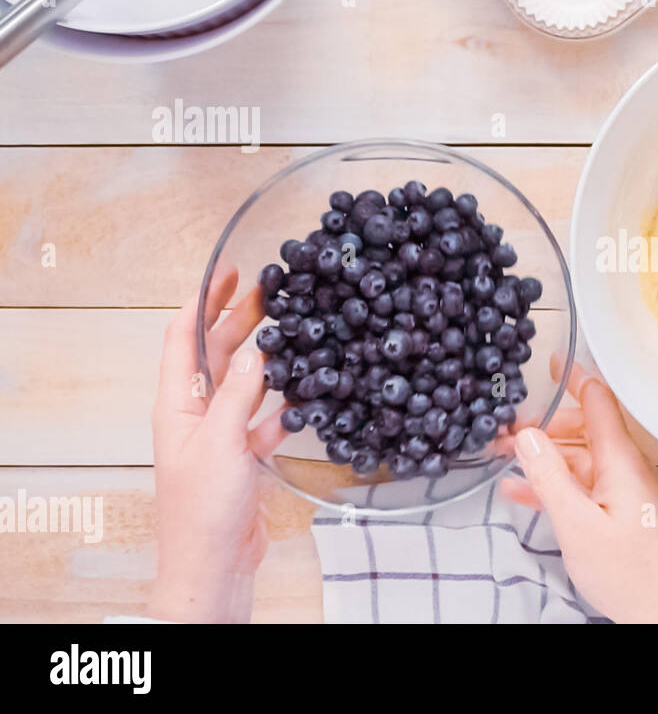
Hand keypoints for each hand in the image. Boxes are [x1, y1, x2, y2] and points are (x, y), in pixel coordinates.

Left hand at [147, 267, 284, 622]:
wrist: (213, 562)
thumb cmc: (203, 509)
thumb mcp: (221, 442)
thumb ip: (240, 395)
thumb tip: (256, 353)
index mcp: (176, 403)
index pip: (181, 338)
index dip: (202, 302)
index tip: (228, 275)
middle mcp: (194, 413)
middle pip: (214, 354)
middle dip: (238, 320)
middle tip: (268, 294)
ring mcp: (218, 434)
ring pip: (242, 383)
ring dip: (263, 359)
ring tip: (289, 333)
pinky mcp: (240, 455)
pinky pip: (262, 418)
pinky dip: (280, 405)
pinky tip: (301, 397)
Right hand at [500, 357, 657, 623]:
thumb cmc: (628, 575)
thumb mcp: (576, 525)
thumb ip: (549, 478)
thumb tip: (526, 436)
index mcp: (623, 462)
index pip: (599, 402)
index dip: (574, 379)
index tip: (550, 364)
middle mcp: (629, 469)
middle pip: (585, 429)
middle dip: (546, 426)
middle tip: (506, 431)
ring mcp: (628, 490)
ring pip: (582, 458)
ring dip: (546, 457)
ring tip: (505, 460)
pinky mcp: (624, 511)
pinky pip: (586, 484)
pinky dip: (556, 483)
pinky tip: (522, 492)